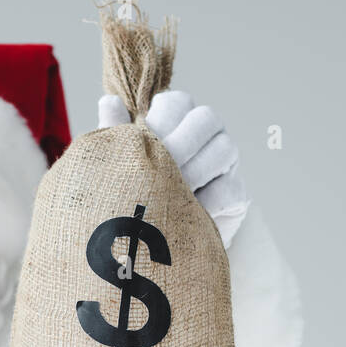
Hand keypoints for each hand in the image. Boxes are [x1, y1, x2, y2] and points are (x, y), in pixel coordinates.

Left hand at [98, 91, 249, 247]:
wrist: (155, 244)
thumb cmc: (134, 195)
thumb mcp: (120, 165)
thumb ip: (116, 134)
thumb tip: (109, 103)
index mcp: (175, 121)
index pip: (177, 102)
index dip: (162, 118)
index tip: (144, 139)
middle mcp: (205, 137)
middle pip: (207, 118)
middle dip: (182, 142)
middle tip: (160, 168)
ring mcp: (224, 164)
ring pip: (224, 149)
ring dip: (196, 171)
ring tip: (171, 192)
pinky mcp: (236, 195)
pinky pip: (232, 188)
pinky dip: (210, 201)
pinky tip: (189, 211)